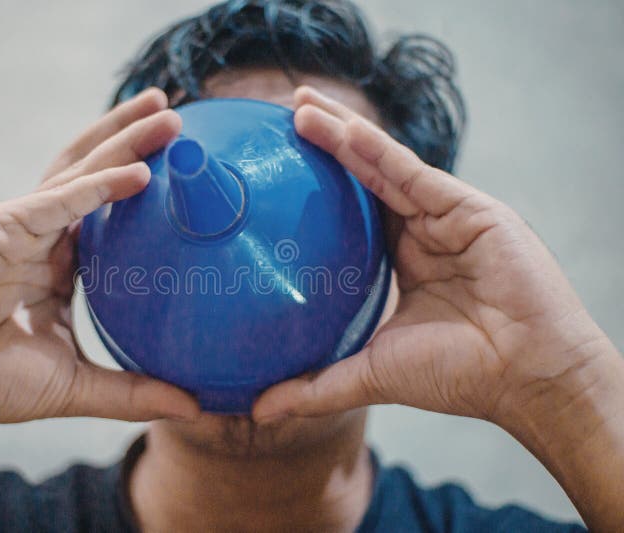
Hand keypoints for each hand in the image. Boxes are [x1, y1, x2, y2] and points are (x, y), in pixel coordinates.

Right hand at [0, 88, 198, 428]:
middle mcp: (42, 238)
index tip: (184, 171)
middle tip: (178, 116)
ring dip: (123, 141)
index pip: (106, 214)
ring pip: (79, 172)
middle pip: (96, 175)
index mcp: (56, 266)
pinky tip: (137, 173)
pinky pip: (57, 200)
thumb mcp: (75, 385)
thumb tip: (195, 408)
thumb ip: (133, 392)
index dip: (141, 187)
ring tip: (165, 114)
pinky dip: (98, 185)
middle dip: (136, 141)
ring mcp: (20, 227)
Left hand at [253, 86, 615, 427]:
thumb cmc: (459, 376)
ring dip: (341, 132)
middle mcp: (420, 231)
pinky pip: (411, 174)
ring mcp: (444, 215)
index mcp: (400, 259)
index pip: (348, 211)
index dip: (314, 185)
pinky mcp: (467, 208)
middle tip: (281, 113)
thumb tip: (257, 410)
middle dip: (324, 141)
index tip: (273, 167)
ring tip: (299, 107)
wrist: (526, 377)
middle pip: (362, 175)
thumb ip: (315, 386)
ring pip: (383, 164)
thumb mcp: (371, 374)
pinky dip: (375, 151)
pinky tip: (341, 130)